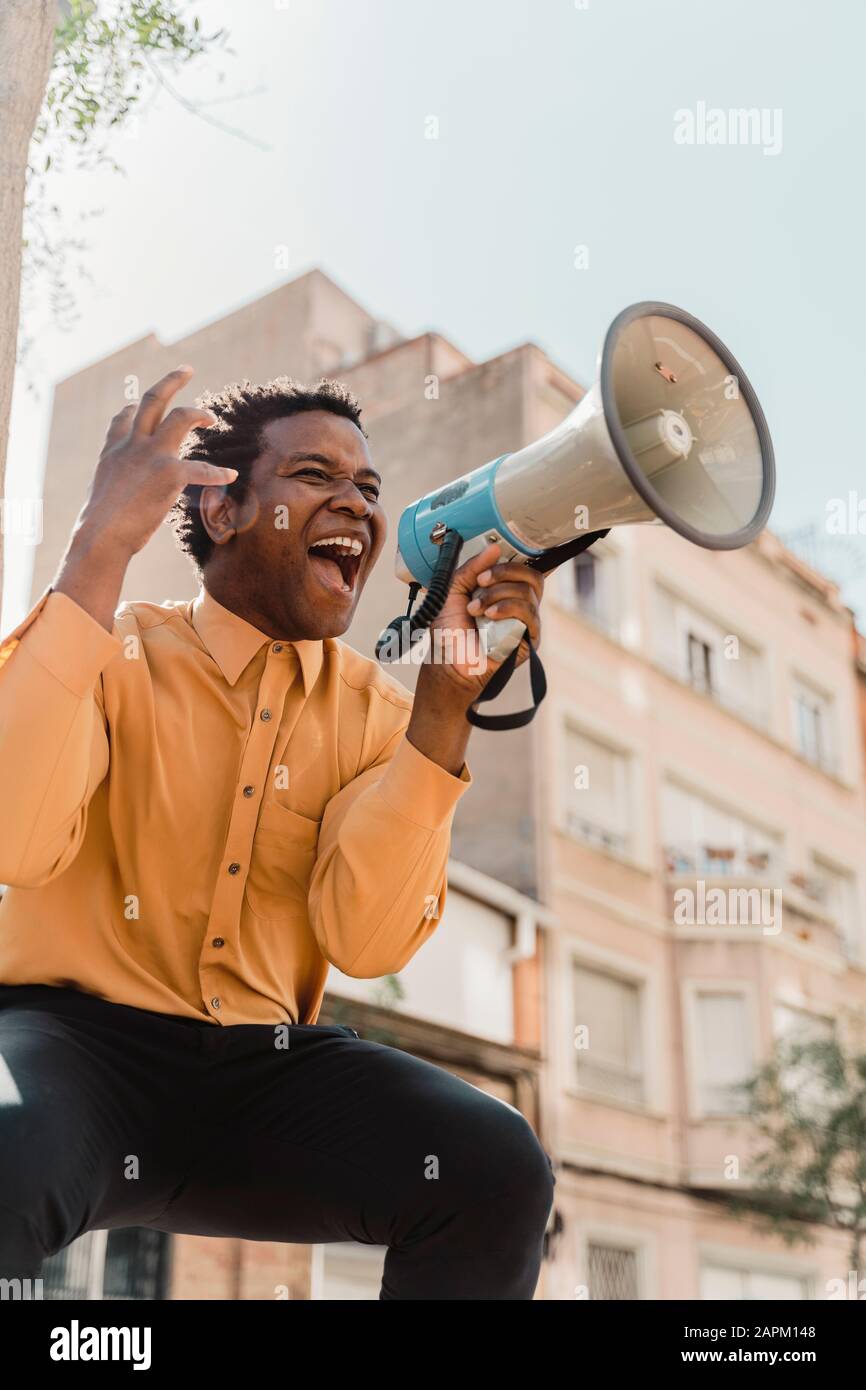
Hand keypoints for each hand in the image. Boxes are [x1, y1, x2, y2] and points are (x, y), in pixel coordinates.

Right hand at [72, 365, 236, 560]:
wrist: (100, 535)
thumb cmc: (99, 527)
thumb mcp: (102, 493)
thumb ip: (116, 482)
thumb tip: (119, 492)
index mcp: (114, 449)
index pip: (125, 417)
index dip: (134, 408)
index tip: (139, 405)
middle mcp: (133, 444)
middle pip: (153, 400)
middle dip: (172, 380)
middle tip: (186, 369)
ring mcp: (152, 455)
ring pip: (181, 417)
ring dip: (199, 413)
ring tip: (211, 418)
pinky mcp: (169, 474)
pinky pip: (202, 469)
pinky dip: (219, 473)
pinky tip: (231, 475)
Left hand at [421, 541, 544, 700]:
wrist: (447, 661)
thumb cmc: (450, 630)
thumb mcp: (454, 589)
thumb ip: (473, 567)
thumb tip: (495, 547)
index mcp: (505, 591)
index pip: (523, 568)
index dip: (507, 564)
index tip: (482, 574)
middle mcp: (519, 604)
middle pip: (532, 576)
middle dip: (504, 573)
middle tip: (481, 583)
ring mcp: (525, 622)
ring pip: (529, 593)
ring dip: (498, 594)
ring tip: (476, 608)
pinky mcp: (528, 639)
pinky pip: (530, 614)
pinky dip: (507, 609)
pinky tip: (489, 616)